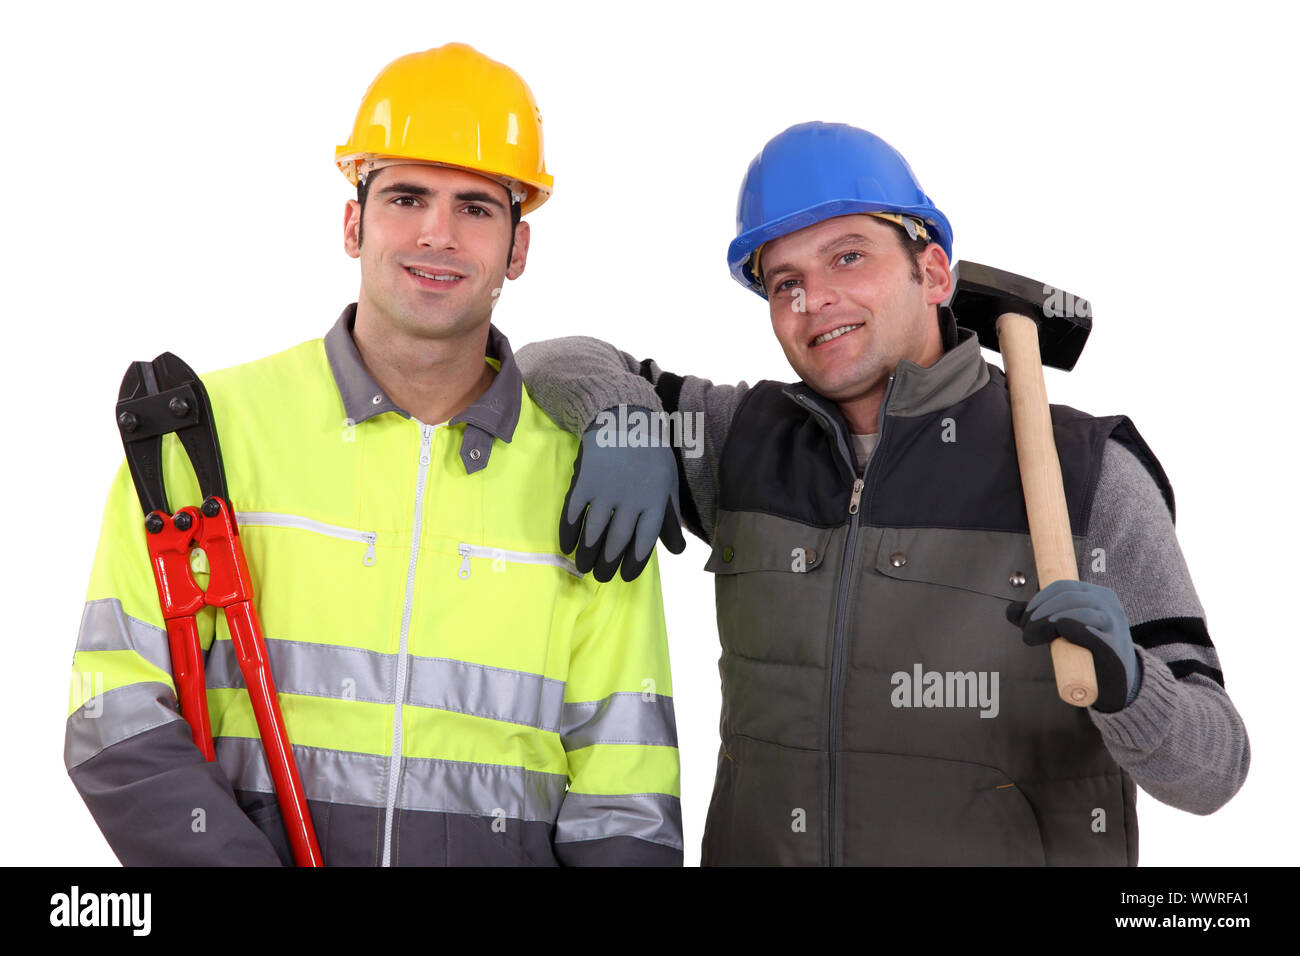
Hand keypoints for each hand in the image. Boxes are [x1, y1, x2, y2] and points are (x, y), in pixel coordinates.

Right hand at [560, 407, 686, 582]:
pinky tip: (567, 546)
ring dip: (587, 554)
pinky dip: (569, 532)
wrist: (624, 419)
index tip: (626, 577)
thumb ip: (670, 519)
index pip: (644, 542)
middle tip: (601, 576)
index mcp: (655, 500)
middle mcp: (631, 499)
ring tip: (583, 567)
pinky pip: (573, 513)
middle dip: (608, 564)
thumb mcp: (668, 483)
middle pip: (617, 541)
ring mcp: (605, 490)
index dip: (634, 563)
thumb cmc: (650, 454)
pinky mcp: (584, 482)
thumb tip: (677, 552)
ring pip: (594, 532)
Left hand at [1006, 579, 1141, 712]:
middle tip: (1026, 633)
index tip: (1024, 619)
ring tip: (1033, 637)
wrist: (1118, 681)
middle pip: (1066, 598)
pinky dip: (1074, 629)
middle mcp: (1107, 603)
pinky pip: (1092, 632)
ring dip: (1047, 623)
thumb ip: (1039, 619)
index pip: (1062, 586)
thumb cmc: (1089, 652)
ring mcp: (1114, 623)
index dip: (1038, 600)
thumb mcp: (1063, 630)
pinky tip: (1060, 631)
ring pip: (1077, 611)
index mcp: (1095, 594)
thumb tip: (1011, 610)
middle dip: (1039, 613)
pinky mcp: (1115, 646)